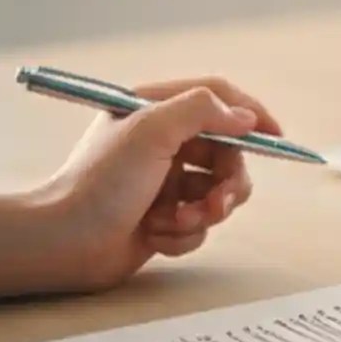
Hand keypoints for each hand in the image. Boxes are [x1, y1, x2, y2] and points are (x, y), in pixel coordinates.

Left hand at [41, 77, 281, 290]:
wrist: (64, 243)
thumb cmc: (100, 183)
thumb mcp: (150, 131)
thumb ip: (201, 111)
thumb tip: (245, 116)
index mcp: (154, 111)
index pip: (216, 98)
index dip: (250, 113)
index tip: (276, 135)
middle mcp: (161, 142)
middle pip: (225, 153)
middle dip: (227, 182)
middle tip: (219, 204)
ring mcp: (163, 181)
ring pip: (217, 192)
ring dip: (204, 212)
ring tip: (177, 224)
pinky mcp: (163, 217)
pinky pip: (198, 224)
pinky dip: (182, 234)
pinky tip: (155, 237)